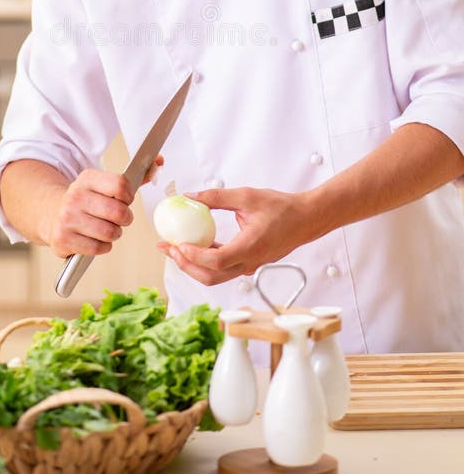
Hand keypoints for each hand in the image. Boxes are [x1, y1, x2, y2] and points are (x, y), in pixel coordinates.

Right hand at [45, 155, 162, 257]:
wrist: (51, 213)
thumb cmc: (87, 200)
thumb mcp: (105, 184)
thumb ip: (136, 176)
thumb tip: (159, 161)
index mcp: (87, 178)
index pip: (121, 185)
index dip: (128, 196)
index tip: (124, 199)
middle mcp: (75, 196)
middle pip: (118, 212)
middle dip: (124, 218)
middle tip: (119, 218)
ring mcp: (67, 218)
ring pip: (109, 233)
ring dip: (114, 234)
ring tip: (106, 228)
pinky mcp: (63, 239)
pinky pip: (97, 248)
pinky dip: (102, 247)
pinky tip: (94, 238)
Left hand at [157, 186, 310, 285]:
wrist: (305, 219)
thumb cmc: (282, 208)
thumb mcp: (247, 196)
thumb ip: (217, 197)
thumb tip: (191, 196)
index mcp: (250, 247)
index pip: (216, 261)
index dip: (193, 256)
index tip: (177, 244)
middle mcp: (249, 262)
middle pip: (210, 276)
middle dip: (184, 265)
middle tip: (167, 248)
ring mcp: (249, 265)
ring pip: (215, 276)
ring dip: (192, 264)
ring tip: (175, 247)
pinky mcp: (248, 263)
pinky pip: (223, 268)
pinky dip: (205, 260)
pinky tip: (195, 244)